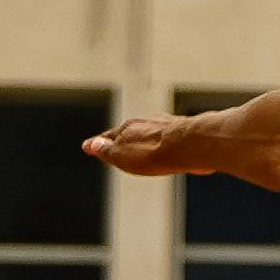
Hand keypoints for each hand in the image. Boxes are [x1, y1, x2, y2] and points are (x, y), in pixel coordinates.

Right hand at [82, 113, 218, 177]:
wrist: (191, 144)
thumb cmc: (155, 152)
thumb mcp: (122, 155)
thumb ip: (107, 150)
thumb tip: (92, 145)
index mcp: (127, 129)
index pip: (106, 138)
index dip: (97, 144)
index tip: (88, 146)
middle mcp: (145, 123)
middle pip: (127, 133)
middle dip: (119, 140)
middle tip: (110, 145)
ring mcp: (164, 126)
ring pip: (148, 133)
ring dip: (141, 140)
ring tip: (137, 148)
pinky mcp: (183, 133)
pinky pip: (167, 138)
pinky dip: (161, 143)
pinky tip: (164, 149)